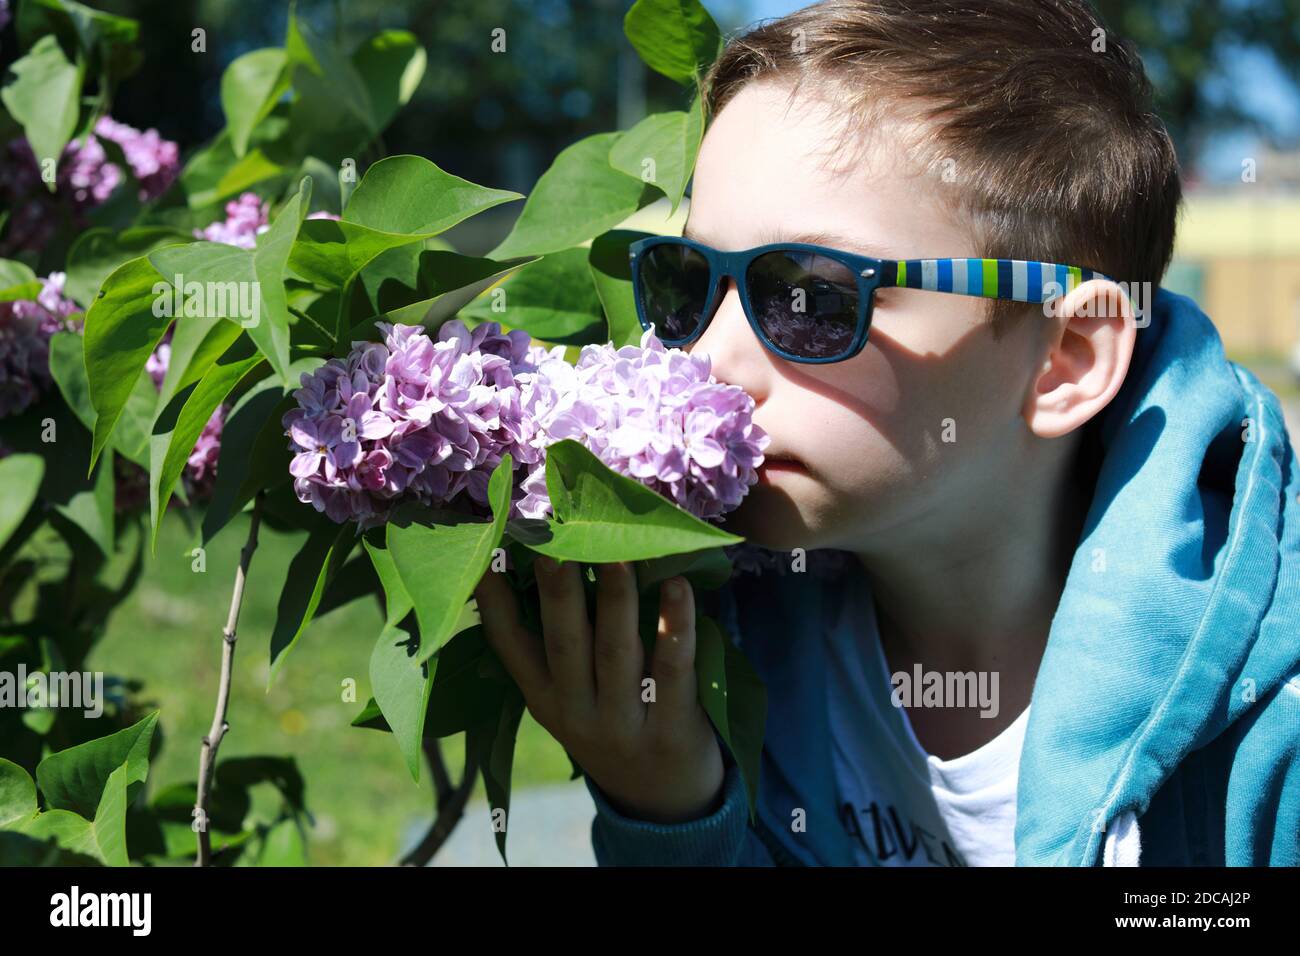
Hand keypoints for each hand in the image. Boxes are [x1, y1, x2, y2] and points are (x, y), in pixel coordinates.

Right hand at [473, 556, 724, 823]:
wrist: (663, 804)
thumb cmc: (614, 726)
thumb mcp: (571, 699)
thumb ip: (559, 647)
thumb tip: (551, 560)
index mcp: (544, 699)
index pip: (510, 646)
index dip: (496, 602)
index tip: (487, 555)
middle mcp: (576, 713)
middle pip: (564, 645)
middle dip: (558, 595)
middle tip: (553, 546)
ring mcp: (623, 725)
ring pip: (616, 654)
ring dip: (616, 601)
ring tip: (617, 556)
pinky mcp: (672, 730)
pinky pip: (672, 670)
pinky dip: (676, 626)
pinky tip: (678, 586)